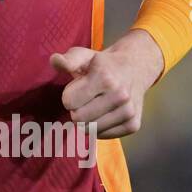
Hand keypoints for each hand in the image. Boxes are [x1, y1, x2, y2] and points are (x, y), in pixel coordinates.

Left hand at [49, 30, 164, 139]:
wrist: (135, 69)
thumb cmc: (102, 64)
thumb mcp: (84, 55)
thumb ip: (68, 59)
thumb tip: (56, 60)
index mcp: (105, 78)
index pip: (69, 102)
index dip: (69, 95)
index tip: (78, 88)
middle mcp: (120, 96)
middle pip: (79, 119)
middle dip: (76, 109)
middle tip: (85, 98)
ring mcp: (129, 112)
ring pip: (91, 130)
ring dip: (87, 120)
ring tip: (96, 104)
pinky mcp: (133, 125)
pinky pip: (103, 136)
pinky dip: (100, 127)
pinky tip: (105, 113)